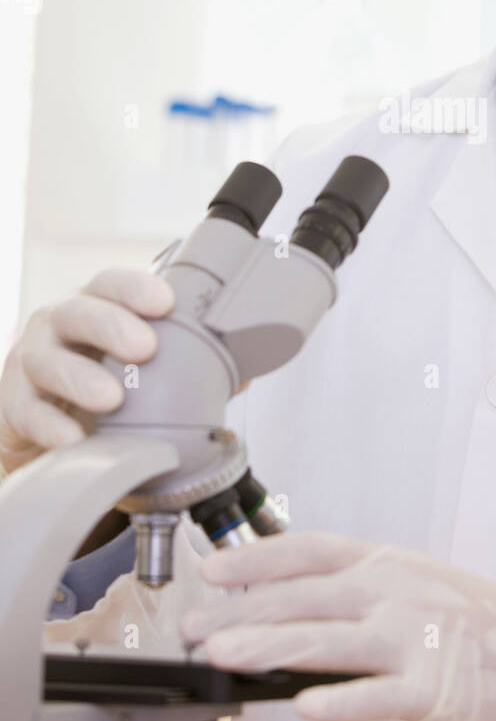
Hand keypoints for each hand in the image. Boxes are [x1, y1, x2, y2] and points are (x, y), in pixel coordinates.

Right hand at [0, 269, 174, 474]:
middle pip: (76, 312)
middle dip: (111, 326)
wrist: (47, 429)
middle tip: (146, 348)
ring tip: (112, 398)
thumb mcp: (141, 369)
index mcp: (95, 307)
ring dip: (79, 377)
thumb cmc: (102, 383)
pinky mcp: (12, 404)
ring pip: (45, 360)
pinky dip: (50, 424)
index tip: (165, 301)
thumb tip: (247, 370)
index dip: (135, 288)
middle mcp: (58, 326)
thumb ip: (189, 366)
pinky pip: (26, 411)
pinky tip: (73, 437)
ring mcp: (30, 362)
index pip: (110, 283)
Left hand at [181, 531, 495, 720]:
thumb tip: (296, 609)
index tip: (211, 569)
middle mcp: (397, 591)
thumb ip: (363, 595)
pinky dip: (343, 698)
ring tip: (224, 655)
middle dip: (243, 610)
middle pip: (306, 596)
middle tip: (194, 626)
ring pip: (329, 640)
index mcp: (391, 565)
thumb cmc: (488, 626)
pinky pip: (381, 692)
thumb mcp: (421, 589)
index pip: (311, 550)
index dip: (257, 558)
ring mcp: (417, 637)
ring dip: (270, 646)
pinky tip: (307, 705)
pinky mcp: (438, 685)